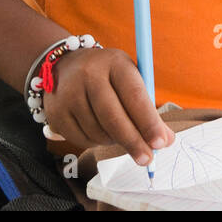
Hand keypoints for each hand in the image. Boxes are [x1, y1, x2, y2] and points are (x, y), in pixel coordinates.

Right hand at [42, 47, 174, 164]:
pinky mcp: (56, 112)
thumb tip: (164, 140)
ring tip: (120, 135)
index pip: (134, 96)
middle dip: (133, 142)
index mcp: (115, 63)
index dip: (148, 122)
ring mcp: (69, 94)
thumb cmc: (108, 76)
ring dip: (114, 142)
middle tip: (146, 158)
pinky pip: (81, 140)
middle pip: (113, 117)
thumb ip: (147, 108)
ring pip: (98, 132)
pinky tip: (100, 132)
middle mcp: (89, 75)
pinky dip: (96, 143)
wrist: (65, 65)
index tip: (160, 143)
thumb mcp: (129, 78)